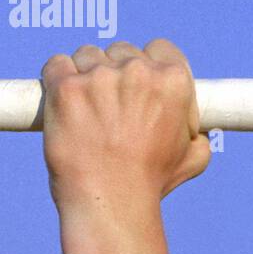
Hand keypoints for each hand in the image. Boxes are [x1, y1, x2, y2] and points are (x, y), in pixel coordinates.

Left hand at [40, 38, 210, 211]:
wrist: (111, 204)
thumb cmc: (149, 186)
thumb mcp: (192, 159)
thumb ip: (197, 135)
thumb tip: (197, 132)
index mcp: (173, 79)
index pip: (158, 49)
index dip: (145, 68)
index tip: (133, 89)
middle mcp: (138, 71)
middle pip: (119, 52)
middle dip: (112, 75)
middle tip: (103, 109)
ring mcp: (100, 78)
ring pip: (86, 56)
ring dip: (83, 76)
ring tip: (80, 110)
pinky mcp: (67, 90)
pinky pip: (56, 65)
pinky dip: (54, 77)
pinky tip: (58, 97)